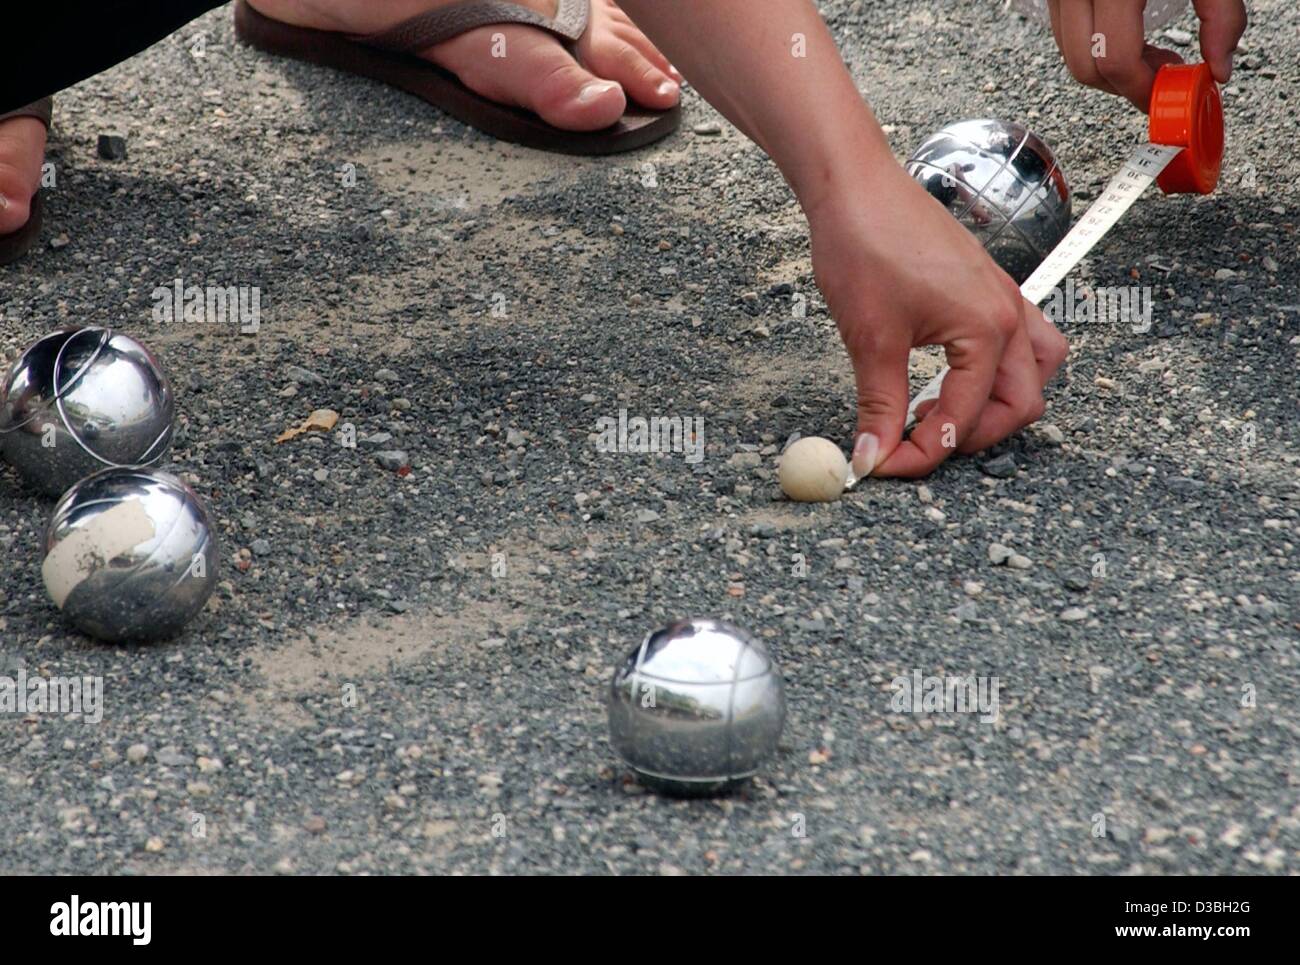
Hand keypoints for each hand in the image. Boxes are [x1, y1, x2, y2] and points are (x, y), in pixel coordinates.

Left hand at [807, 167, 1068, 478]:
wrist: (856, 185)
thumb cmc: (866, 245)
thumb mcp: (871, 340)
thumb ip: (880, 406)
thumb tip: (874, 456)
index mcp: (988, 329)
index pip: (967, 418)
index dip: (924, 454)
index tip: (883, 465)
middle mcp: (1009, 314)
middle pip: (1023, 404)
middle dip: (973, 435)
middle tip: (918, 443)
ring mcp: (1004, 298)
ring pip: (1033, 371)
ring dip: (996, 402)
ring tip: (939, 409)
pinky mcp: (987, 288)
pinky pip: (1017, 342)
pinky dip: (991, 371)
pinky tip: (943, 374)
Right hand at [1046, 0, 1246, 110]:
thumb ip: (1221, 16)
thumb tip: (1219, 67)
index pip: (1115, 61)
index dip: (1142, 89)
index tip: (1167, 94)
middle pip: (1085, 67)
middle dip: (1122, 86)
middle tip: (1158, 77)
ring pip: (1070, 55)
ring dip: (1107, 68)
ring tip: (1145, 53)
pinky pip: (1064, 34)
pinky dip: (1092, 47)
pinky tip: (1125, 34)